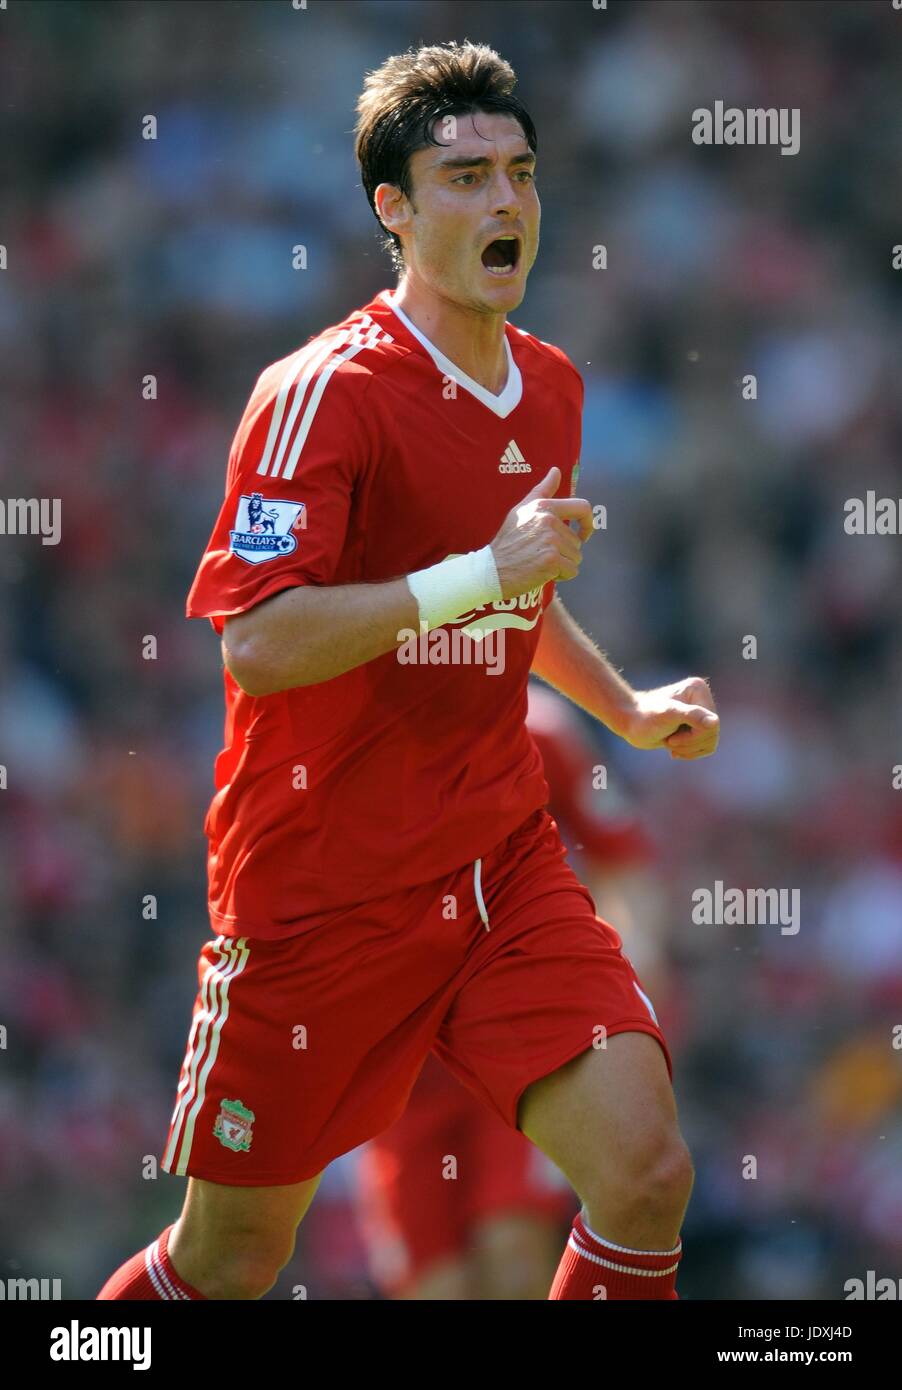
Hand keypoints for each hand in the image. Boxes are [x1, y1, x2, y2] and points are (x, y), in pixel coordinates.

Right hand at [489, 466, 593, 598]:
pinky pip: (572, 571)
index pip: (582, 508)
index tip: (583, 534)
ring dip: (563, 565)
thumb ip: (542, 490)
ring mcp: (551, 540)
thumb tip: (556, 470)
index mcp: (544, 506)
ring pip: (576, 557)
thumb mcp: (521, 510)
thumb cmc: (507, 541)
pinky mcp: (552, 560)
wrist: (492, 569)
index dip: (588, 523)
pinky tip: (544, 573)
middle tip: (542, 555)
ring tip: (541, 563)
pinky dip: (561, 576)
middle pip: (577, 541)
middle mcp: (549, 521)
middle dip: (565, 552)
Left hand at [616, 676, 719, 759]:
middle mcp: (702, 699)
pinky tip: (674, 750)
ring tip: (670, 742)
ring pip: (710, 742)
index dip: (693, 737)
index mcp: (698, 690)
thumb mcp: (668, 715)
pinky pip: (705, 747)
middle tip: (669, 740)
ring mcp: (700, 714)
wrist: (630, 723)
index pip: (712, 724)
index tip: (671, 737)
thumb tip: (715, 723)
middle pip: (712, 734)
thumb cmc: (645, 717)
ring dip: (688, 749)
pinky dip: (690, 752)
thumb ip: (692, 716)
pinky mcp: (696, 726)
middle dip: (689, 743)